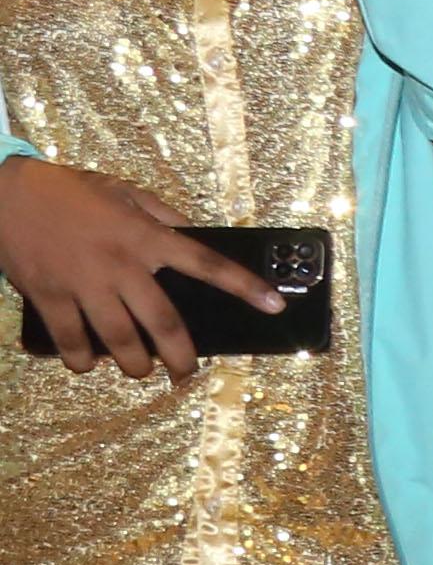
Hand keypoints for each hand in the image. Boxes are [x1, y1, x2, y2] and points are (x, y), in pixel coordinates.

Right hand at [0, 154, 275, 379]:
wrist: (6, 192)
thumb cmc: (69, 190)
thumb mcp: (124, 191)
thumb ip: (163, 215)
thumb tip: (193, 234)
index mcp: (146, 236)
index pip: (207, 263)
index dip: (245, 286)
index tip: (274, 305)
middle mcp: (121, 265)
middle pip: (164, 322)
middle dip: (181, 356)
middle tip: (188, 374)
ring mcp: (85, 284)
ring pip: (120, 340)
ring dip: (134, 364)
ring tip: (141, 370)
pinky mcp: (49, 297)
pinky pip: (72, 340)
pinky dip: (81, 359)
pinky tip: (87, 365)